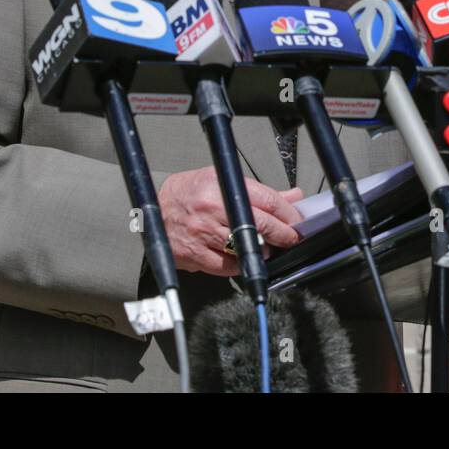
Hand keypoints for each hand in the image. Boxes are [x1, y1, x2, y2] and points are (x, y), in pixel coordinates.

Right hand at [159, 168, 303, 276]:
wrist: (152, 209)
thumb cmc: (188, 192)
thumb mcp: (222, 180)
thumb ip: (259, 191)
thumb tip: (293, 196)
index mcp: (221, 185)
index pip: (267, 200)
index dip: (288, 213)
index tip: (296, 220)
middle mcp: (213, 209)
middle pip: (262, 225)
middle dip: (283, 234)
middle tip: (290, 237)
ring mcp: (203, 233)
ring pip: (247, 248)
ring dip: (263, 251)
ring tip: (266, 247)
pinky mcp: (195, 255)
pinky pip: (228, 267)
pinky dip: (242, 265)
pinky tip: (245, 258)